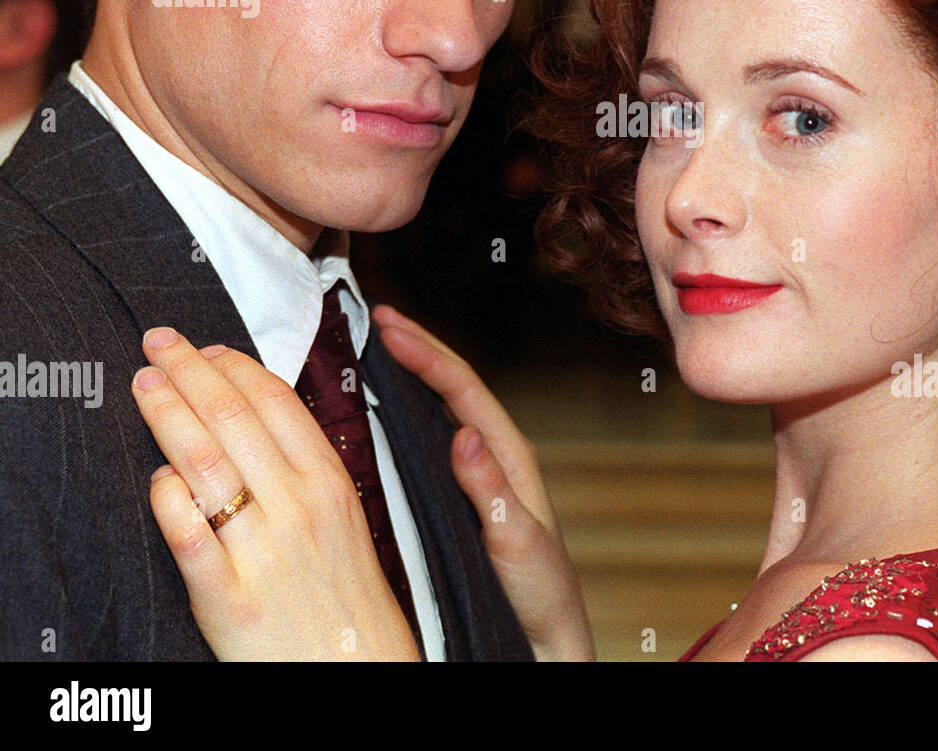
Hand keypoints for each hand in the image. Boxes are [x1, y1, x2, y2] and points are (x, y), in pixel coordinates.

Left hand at [132, 328, 419, 660]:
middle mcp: (298, 508)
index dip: (233, 365)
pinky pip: (188, 535)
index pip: (275, 402)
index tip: (205, 347)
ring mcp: (262, 550)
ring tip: (144, 388)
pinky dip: (167, 498)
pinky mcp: (227, 597)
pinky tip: (155, 478)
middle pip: (233, 419)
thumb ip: (306, 471)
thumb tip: (254, 424)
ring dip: (168, 416)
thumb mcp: (347, 518)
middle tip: (158, 345)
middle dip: (189, 372)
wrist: (356, 671)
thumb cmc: (347, 598)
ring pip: (205, 464)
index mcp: (330, 483)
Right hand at [373, 306, 595, 660]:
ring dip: (410, 373)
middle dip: (417, 347)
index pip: (463, 391)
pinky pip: (427, 442)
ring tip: (375, 344)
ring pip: (438, 410)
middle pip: (450, 387)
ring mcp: (475, 475)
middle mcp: (493, 457)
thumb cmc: (541, 598)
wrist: (543, 642)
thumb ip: (493, 492)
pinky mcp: (459, 497)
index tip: (389, 326)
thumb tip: (464, 435)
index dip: (427, 353)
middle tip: (377, 314)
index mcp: (510, 457)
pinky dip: (405, 414)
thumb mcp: (518, 543)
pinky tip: (379, 411)